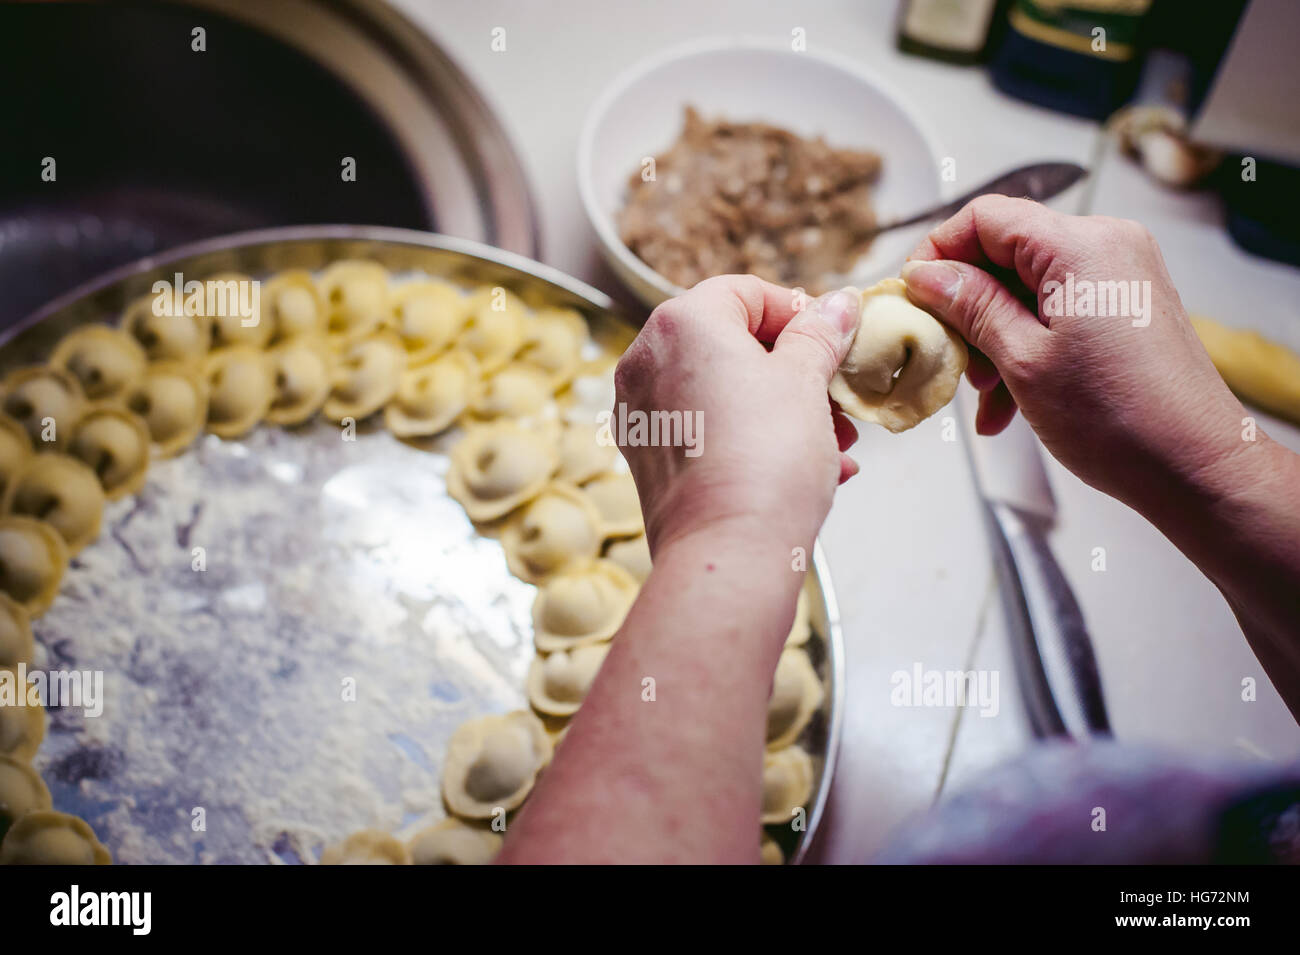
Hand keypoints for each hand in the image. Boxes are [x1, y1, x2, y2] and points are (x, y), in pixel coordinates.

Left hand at [613, 275, 860, 555]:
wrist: (727, 550)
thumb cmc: (767, 459)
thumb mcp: (807, 383)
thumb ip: (820, 335)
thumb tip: (838, 304)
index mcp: (681, 322)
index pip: (745, 292)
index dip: (797, 312)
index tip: (832, 339)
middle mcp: (646, 358)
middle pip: (733, 344)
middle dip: (796, 371)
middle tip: (838, 400)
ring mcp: (640, 409)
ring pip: (723, 390)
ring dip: (782, 408)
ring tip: (835, 445)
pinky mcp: (646, 455)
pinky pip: (706, 428)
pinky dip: (751, 437)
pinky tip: (805, 468)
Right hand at [900, 196, 1248, 511]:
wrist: (1195, 466)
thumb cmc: (1117, 419)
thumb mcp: (1022, 361)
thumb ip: (970, 307)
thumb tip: (924, 275)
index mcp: (1080, 245)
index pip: (985, 217)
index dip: (939, 253)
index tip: (913, 297)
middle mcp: (1107, 245)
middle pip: (1006, 252)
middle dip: (968, 307)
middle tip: (950, 358)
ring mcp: (1121, 275)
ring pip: (1027, 288)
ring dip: (993, 336)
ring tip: (985, 395)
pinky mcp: (1126, 305)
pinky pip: (1056, 311)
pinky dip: (1025, 347)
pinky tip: (1008, 404)